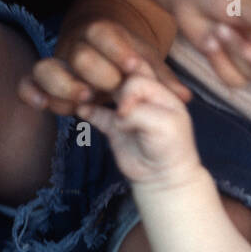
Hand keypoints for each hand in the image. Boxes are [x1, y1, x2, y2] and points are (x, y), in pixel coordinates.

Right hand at [20, 18, 191, 114]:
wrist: (108, 60)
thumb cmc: (131, 64)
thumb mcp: (150, 68)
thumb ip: (163, 80)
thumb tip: (185, 97)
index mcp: (104, 34)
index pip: (103, 32)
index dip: (117, 49)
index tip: (133, 66)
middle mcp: (78, 46)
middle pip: (79, 55)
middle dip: (97, 73)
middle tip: (113, 88)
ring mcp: (59, 64)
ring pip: (47, 68)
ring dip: (64, 86)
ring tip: (86, 99)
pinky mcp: (45, 83)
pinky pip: (28, 84)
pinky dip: (30, 93)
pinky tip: (43, 106)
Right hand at [77, 73, 202, 187]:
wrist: (162, 177)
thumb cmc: (170, 148)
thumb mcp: (163, 125)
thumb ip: (140, 112)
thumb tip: (117, 112)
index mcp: (160, 90)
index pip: (137, 74)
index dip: (127, 88)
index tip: (125, 110)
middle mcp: (142, 95)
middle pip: (121, 75)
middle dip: (108, 78)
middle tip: (96, 89)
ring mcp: (126, 110)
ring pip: (106, 91)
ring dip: (94, 90)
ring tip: (84, 94)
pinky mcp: (113, 126)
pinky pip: (96, 112)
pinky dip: (87, 109)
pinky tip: (80, 109)